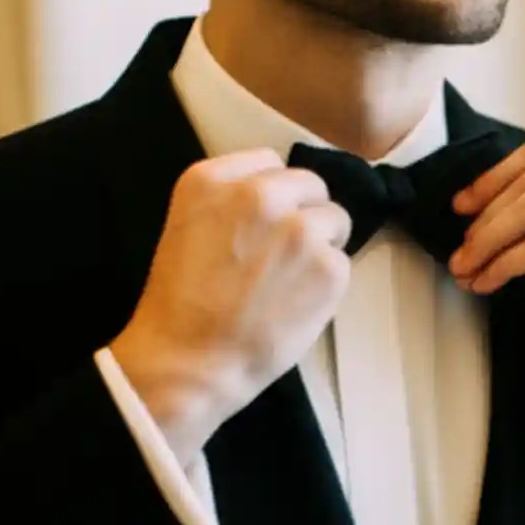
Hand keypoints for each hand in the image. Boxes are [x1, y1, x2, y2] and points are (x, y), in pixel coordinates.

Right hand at [110, 149, 351, 462]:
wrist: (190, 360)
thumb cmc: (181, 303)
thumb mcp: (187, 228)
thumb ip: (229, 201)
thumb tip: (280, 196)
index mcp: (212, 180)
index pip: (270, 163)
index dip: (274, 194)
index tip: (265, 222)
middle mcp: (260, 194)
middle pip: (310, 184)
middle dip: (304, 212)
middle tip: (286, 252)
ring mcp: (300, 229)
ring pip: (335, 218)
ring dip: (322, 243)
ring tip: (293, 278)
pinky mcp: (330, 266)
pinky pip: (342, 261)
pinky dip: (328, 281)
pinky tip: (299, 302)